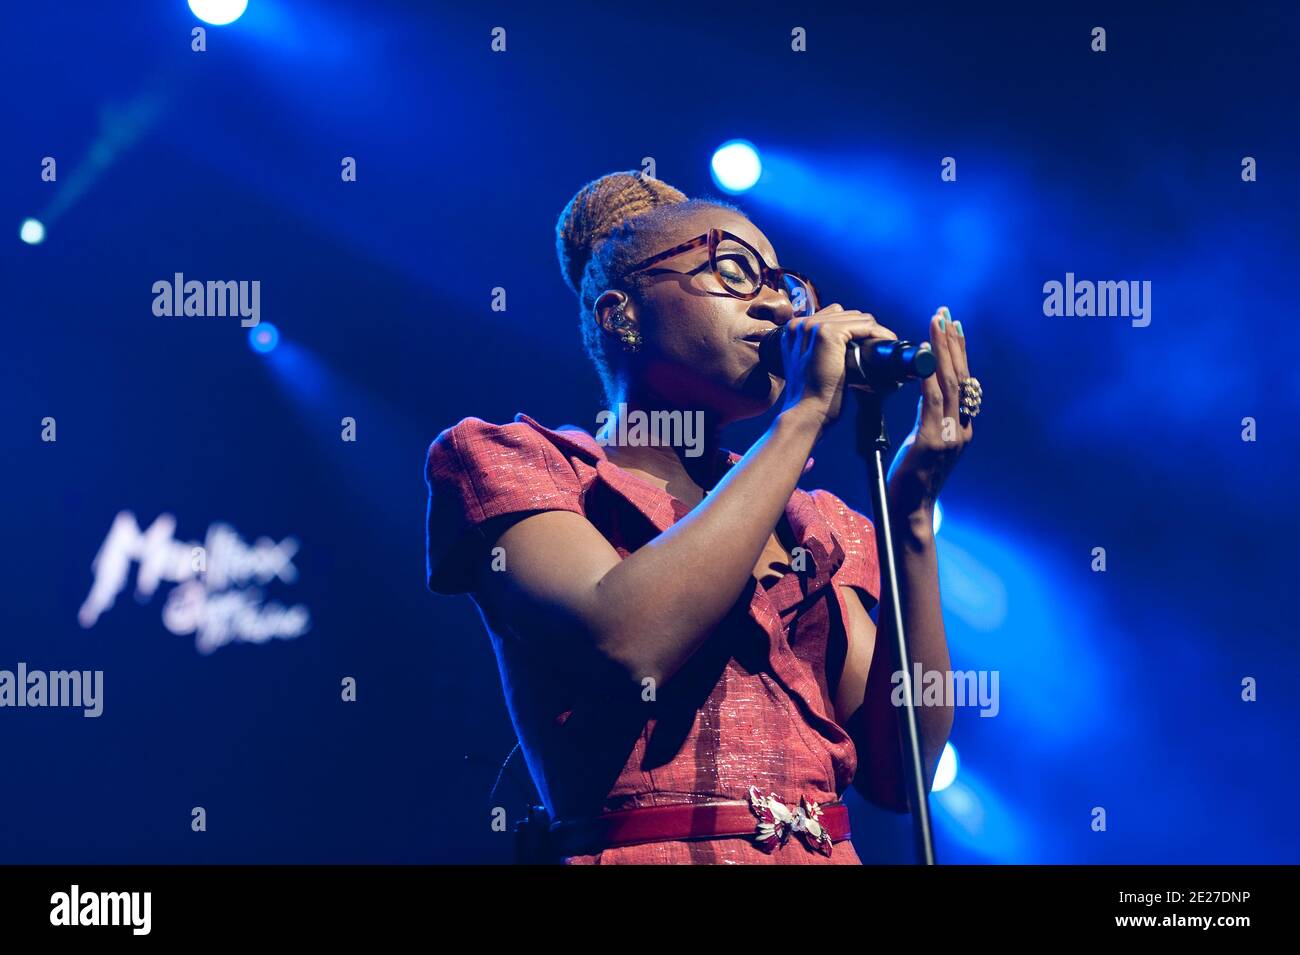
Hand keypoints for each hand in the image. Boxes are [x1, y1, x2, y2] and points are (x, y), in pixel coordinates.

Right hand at [777, 303, 899, 432]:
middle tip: (878, 346)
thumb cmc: (811, 396)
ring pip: (857, 317)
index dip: (852, 329)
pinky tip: (884, 343)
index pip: (832, 316)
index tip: (866, 344)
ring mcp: (814, 327)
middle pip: (845, 314)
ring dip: (874, 330)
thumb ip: (818, 350)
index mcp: (793, 331)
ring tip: (883, 345)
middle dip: (863, 329)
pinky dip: (878, 333)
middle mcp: (801, 324)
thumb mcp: (809, 366)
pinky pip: (863, 325)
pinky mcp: (828, 333)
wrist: (807, 411)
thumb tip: (846, 345)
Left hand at [885, 306, 975, 527]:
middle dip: (953, 343)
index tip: (952, 328)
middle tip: (946, 315)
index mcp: (962, 426)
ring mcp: (950, 434)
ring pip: (949, 384)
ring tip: (937, 325)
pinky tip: (924, 359)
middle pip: (961, 376)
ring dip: (942, 351)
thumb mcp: (925, 443)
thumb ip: (930, 418)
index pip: (963, 382)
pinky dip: (929, 377)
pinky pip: (932, 402)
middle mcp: (962, 427)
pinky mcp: (933, 441)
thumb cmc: (911, 478)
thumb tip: (925, 394)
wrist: (910, 509)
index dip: (959, 353)